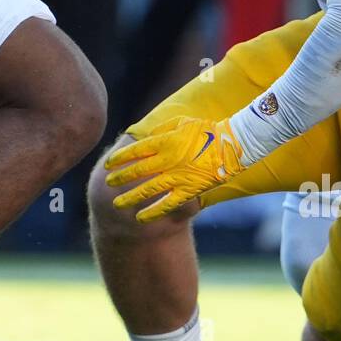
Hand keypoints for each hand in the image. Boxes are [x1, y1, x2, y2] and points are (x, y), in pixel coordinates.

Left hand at [104, 115, 244, 221]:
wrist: (231, 145)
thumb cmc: (206, 131)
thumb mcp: (182, 123)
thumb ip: (162, 130)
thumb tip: (145, 135)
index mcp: (166, 141)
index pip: (136, 151)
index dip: (120, 158)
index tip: (109, 164)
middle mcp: (168, 160)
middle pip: (138, 171)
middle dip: (121, 178)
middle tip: (108, 183)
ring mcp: (178, 177)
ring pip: (148, 190)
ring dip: (130, 197)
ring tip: (117, 204)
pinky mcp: (189, 191)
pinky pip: (168, 204)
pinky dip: (153, 212)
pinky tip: (141, 217)